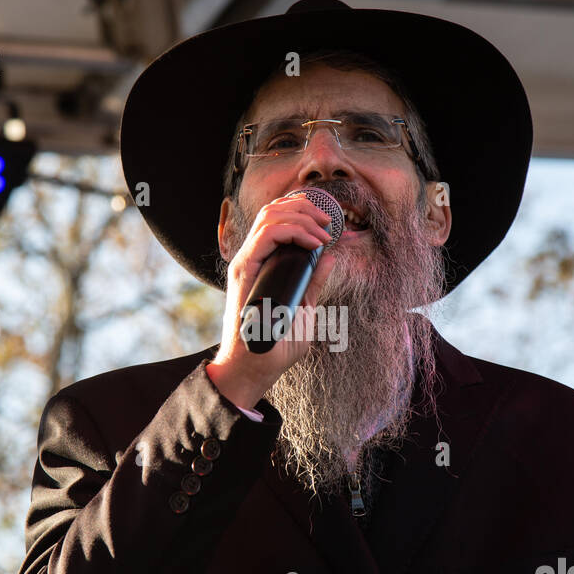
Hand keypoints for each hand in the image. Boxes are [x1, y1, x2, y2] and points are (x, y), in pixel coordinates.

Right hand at [207, 193, 338, 409]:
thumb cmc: (276, 343)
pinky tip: (314, 243)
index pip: (277, 218)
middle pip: (274, 210)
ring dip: (303, 216)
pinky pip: (266, 236)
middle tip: (330, 221)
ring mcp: (247, 262)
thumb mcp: (304, 307)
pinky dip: (294, 231)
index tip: (330, 222)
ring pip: (270, 216)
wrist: (255, 367)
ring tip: (324, 231)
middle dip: (306, 206)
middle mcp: (252, 257)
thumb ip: (314, 282)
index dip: (304, 209)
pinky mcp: (244, 271)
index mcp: (264, 262)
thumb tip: (330, 258)